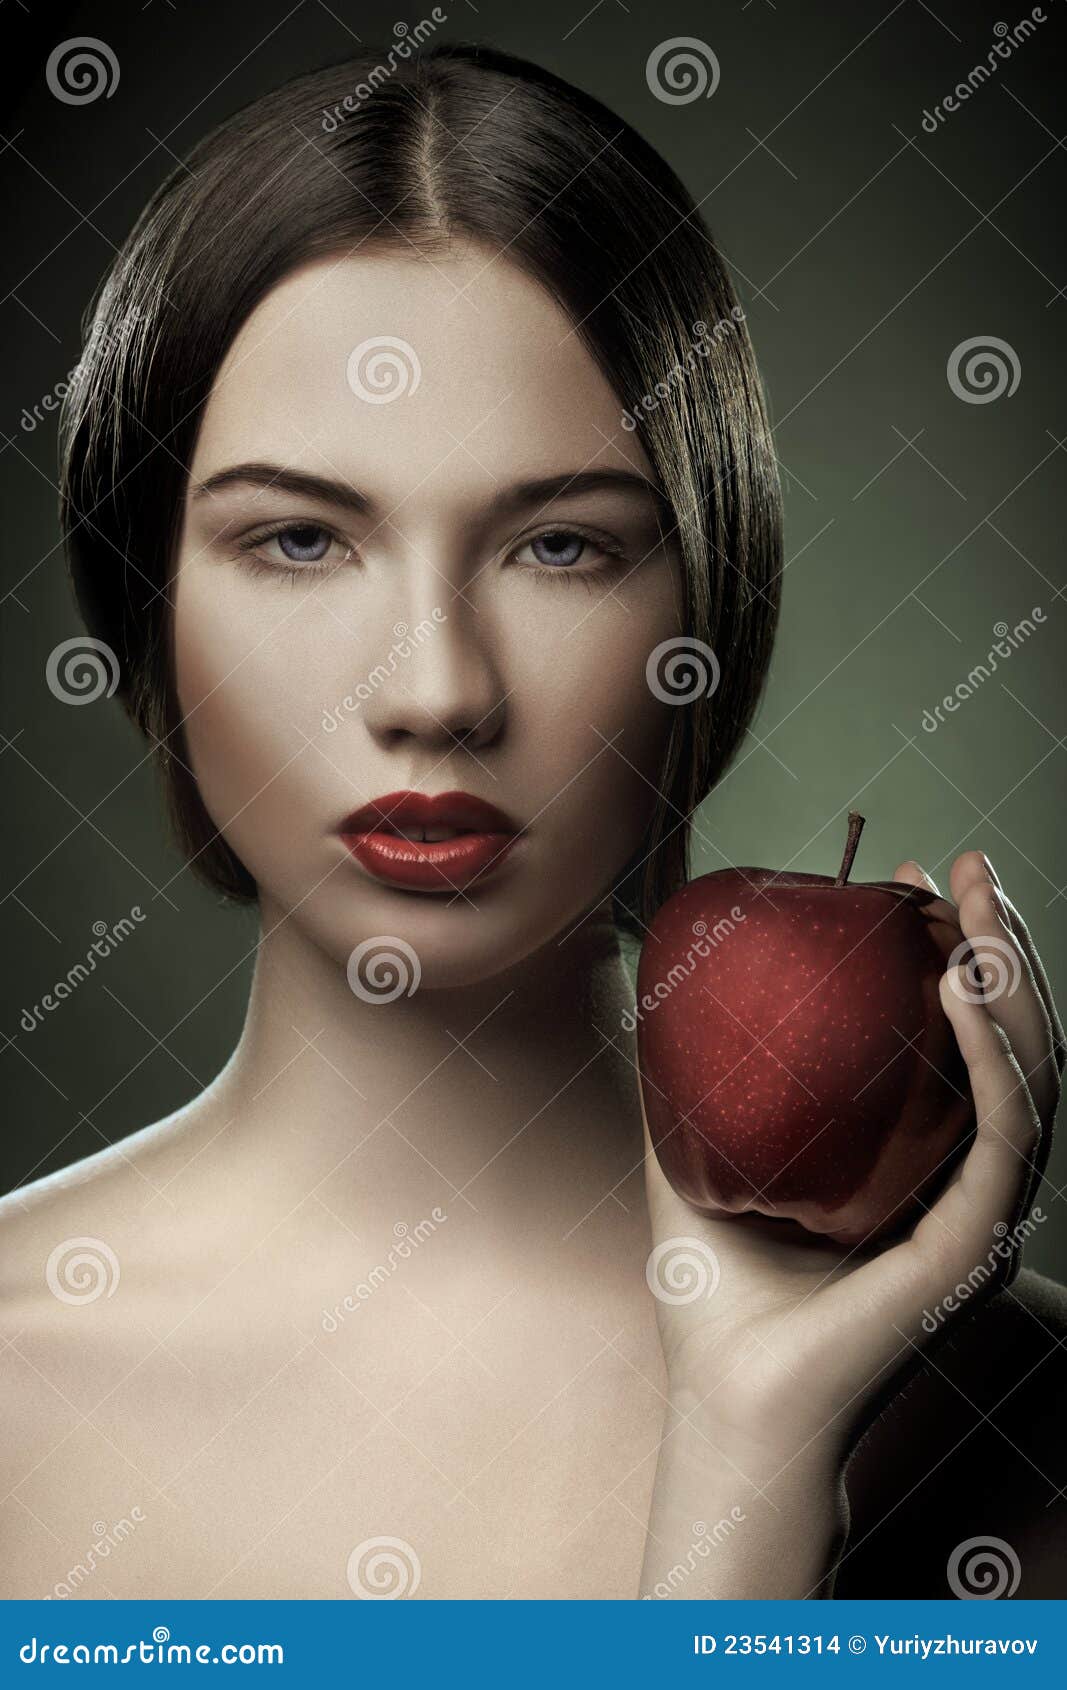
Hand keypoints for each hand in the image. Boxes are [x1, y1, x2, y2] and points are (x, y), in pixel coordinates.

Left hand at [641, 849, 1061, 1482]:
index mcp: (915, 1156)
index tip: (917, 878)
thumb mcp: (698, 1153)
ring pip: (1027, 1075)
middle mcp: (961, 1177)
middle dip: (999, 943)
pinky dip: (994, 1057)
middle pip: (1009, 1041)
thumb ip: (690, 1080)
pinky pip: (1002, 1133)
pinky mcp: (971, 1243)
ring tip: (975, 911)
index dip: (952, 949)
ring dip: (1011, 982)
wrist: (723, 1396)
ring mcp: (975, 1209)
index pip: (958, 1037)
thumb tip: (659, 987)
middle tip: (965, 869)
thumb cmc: (715, 1288)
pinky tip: (965, 993)